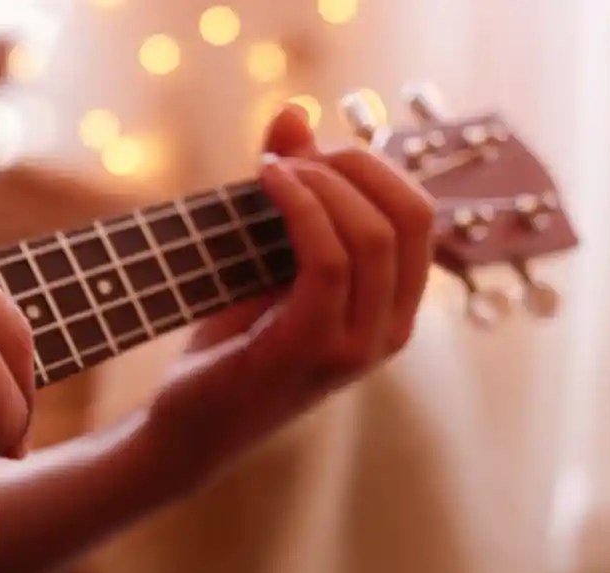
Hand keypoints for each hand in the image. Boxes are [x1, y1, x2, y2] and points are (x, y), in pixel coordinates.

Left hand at [144, 105, 434, 485]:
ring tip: (270, 168)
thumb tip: (294, 111)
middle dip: (355, 166)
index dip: (375, 166)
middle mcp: (389, 331)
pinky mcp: (312, 350)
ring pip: (372, 235)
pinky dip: (300, 208)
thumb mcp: (266, 259)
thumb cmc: (231, 343)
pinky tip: (266, 184)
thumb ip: (290, 193)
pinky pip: (328, 260)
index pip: (421, 214)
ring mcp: (356, 346)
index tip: (315, 150)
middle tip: (294, 154)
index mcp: (393, 309)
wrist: (189, 424)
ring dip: (321, 183)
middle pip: (410, 216)